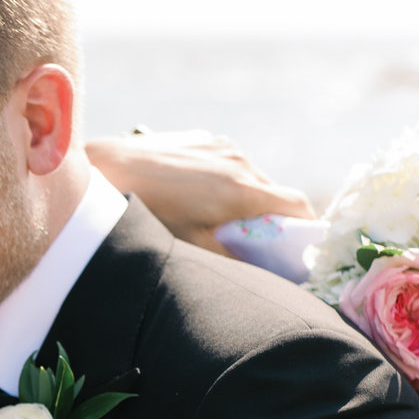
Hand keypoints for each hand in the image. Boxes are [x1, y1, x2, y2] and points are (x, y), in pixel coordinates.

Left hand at [86, 129, 313, 254]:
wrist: (113, 168)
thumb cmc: (152, 211)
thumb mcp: (192, 245)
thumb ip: (231, 261)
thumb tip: (260, 279)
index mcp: (243, 190)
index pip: (297, 205)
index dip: (306, 227)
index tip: (302, 247)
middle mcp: (240, 163)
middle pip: (274, 193)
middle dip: (273, 218)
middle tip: (258, 243)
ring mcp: (224, 147)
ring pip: (252, 177)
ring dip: (247, 198)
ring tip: (221, 219)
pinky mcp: (206, 139)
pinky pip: (229, 163)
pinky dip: (227, 180)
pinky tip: (198, 195)